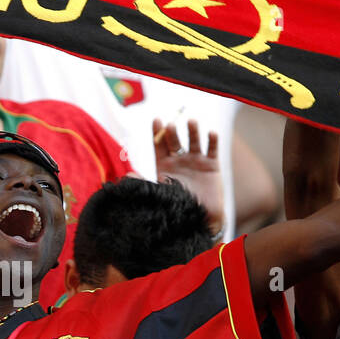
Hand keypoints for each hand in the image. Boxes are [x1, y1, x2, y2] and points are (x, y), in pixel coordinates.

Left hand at [154, 117, 223, 233]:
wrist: (199, 219)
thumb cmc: (177, 207)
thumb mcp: (159, 193)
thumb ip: (144, 183)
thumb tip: (127, 175)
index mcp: (165, 166)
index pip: (159, 145)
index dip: (157, 132)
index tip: (156, 120)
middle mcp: (179, 160)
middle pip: (175, 141)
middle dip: (172, 132)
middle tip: (170, 125)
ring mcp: (195, 161)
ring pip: (194, 141)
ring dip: (193, 131)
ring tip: (191, 122)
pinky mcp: (211, 165)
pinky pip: (212, 150)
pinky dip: (212, 141)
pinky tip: (210, 133)